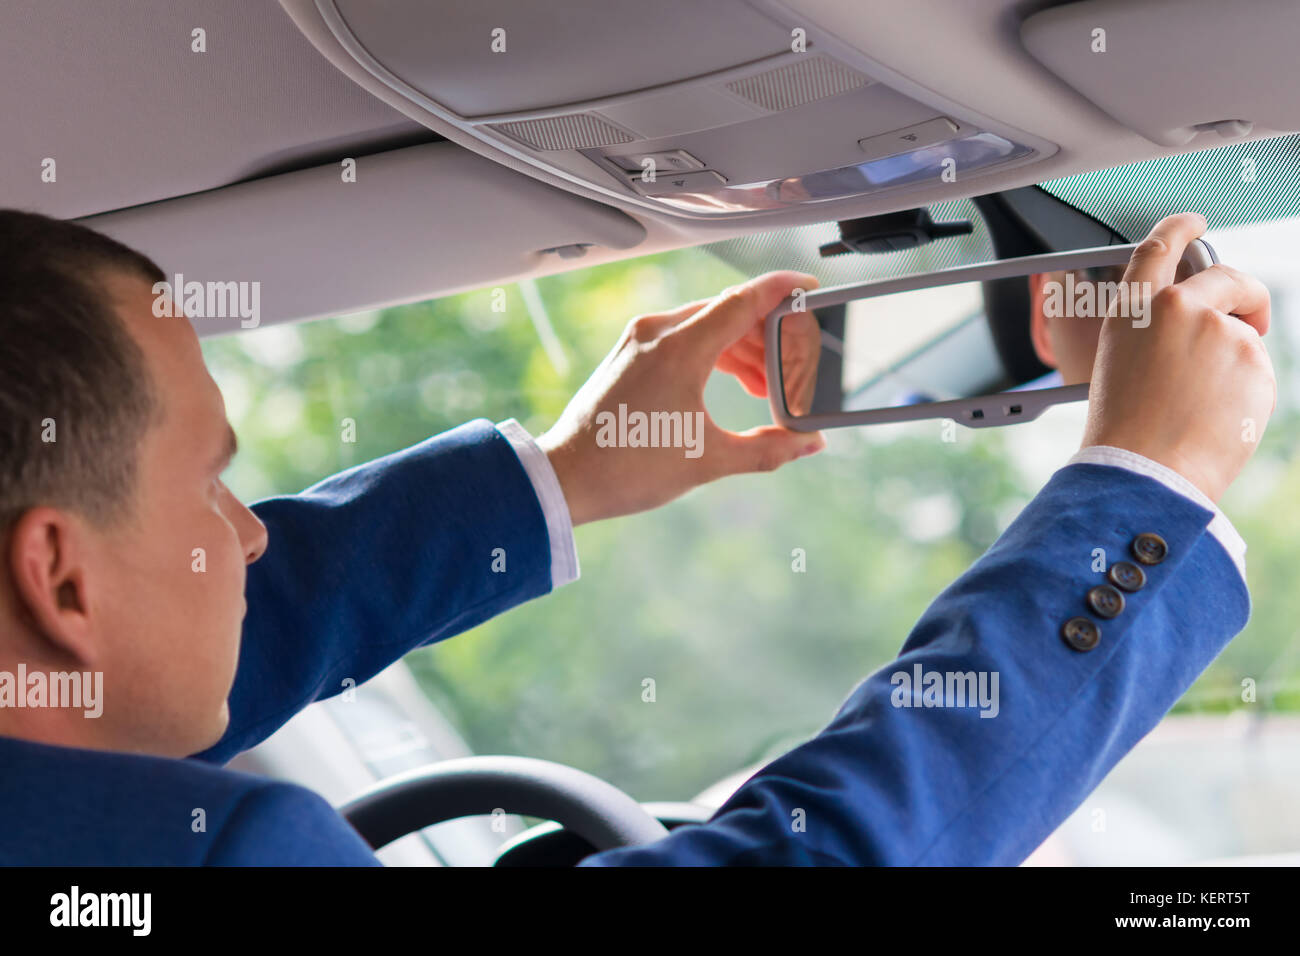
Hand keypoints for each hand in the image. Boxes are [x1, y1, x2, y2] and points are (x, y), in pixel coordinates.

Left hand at [537, 271, 826, 525]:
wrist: (567, 478)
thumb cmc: (627, 469)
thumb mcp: (709, 461)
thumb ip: (769, 449)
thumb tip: (809, 443)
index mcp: (680, 348)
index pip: (745, 300)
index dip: (783, 290)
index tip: (810, 286)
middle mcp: (657, 332)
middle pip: (729, 311)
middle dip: (768, 335)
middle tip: (793, 366)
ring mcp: (639, 339)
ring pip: (706, 323)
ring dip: (741, 347)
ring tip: (763, 387)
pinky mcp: (629, 353)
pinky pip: (683, 336)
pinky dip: (713, 352)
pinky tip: (729, 382)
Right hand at [1081, 213, 1275, 502]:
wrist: (1144, 471)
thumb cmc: (1125, 433)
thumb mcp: (1123, 367)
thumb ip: (1159, 336)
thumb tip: (1211, 331)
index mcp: (1132, 310)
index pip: (1158, 248)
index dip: (1179, 228)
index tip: (1195, 222)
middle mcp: (1176, 308)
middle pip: (1227, 277)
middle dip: (1246, 294)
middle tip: (1252, 318)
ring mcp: (1218, 329)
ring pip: (1245, 336)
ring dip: (1236, 364)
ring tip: (1203, 410)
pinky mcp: (1252, 357)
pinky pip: (1259, 371)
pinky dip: (1246, 394)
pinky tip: (1218, 419)